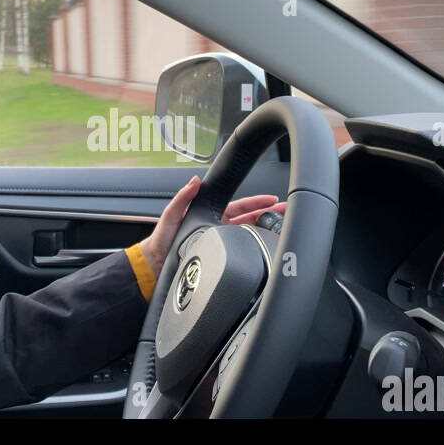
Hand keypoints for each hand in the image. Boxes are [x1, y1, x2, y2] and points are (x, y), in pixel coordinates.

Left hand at [139, 175, 286, 279]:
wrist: (156, 263)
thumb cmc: (162, 239)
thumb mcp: (171, 214)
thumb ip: (183, 197)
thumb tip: (194, 181)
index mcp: (212, 214)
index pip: (240, 206)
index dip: (257, 202)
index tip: (272, 199)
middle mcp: (220, 228)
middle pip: (251, 219)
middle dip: (270, 214)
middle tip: (287, 212)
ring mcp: (222, 242)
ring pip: (250, 234)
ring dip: (266, 230)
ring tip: (283, 228)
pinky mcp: (221, 257)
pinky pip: (243, 251)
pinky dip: (256, 249)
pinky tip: (267, 248)